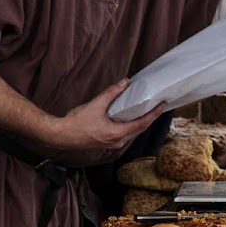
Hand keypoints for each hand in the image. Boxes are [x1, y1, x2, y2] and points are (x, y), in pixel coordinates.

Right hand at [47, 80, 166, 162]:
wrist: (62, 135)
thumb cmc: (77, 122)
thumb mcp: (96, 104)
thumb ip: (112, 93)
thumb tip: (125, 82)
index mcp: (117, 133)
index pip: (142, 123)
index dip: (154, 114)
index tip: (163, 105)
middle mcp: (118, 141)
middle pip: (140, 129)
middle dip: (151, 117)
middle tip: (159, 106)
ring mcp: (114, 144)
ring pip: (134, 133)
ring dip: (142, 122)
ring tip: (149, 111)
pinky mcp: (109, 143)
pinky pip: (126, 134)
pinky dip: (132, 126)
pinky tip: (133, 118)